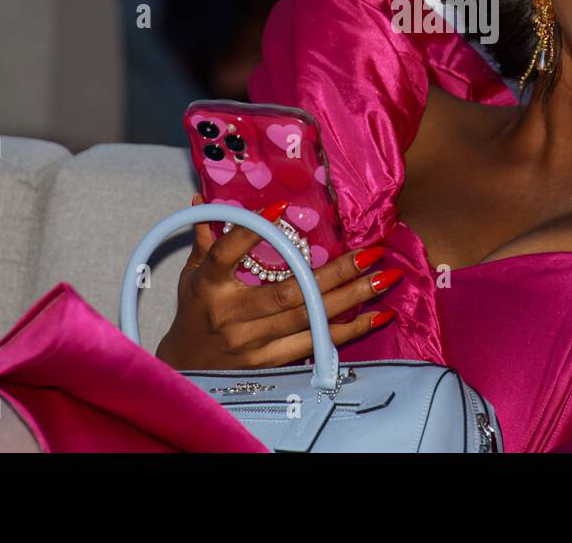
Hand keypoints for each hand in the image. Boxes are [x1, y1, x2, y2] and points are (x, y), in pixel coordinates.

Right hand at [155, 194, 399, 369]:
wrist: (185, 370)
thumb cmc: (194, 313)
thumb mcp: (192, 276)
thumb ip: (204, 239)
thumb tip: (203, 201)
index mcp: (209, 286)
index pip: (227, 253)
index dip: (251, 231)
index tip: (282, 205)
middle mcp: (232, 315)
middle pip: (289, 292)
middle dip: (335, 272)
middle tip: (371, 252)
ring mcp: (254, 342)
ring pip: (310, 318)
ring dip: (352, 298)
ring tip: (385, 277)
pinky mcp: (271, 363)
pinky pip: (316, 344)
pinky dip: (349, 330)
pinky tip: (378, 316)